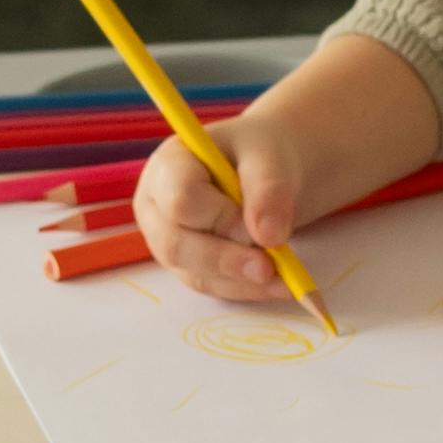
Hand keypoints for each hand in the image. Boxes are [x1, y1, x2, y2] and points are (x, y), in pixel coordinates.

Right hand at [138, 121, 309, 303]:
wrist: (273, 169)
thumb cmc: (263, 153)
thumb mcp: (272, 157)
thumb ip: (268, 190)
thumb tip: (267, 237)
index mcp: (168, 165)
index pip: (180, 200)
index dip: (220, 219)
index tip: (260, 227)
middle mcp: (157, 206)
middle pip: (176, 245)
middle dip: (226, 260)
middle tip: (270, 267)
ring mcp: (169, 239)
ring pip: (194, 272)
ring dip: (241, 281)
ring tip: (284, 278)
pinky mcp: (189, 265)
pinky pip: (212, 286)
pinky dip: (246, 289)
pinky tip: (279, 284)